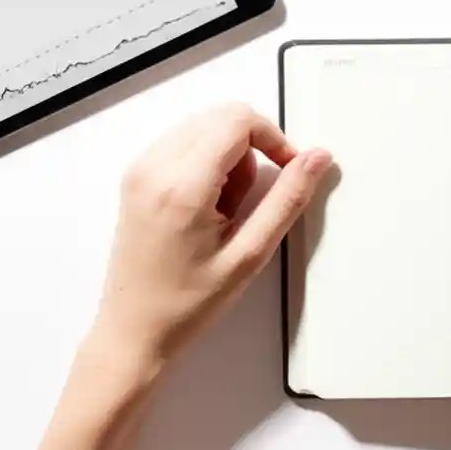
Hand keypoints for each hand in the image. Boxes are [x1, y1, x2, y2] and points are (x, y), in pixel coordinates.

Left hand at [39, 104, 330, 449]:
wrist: (133, 332)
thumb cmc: (191, 304)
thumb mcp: (250, 255)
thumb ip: (287, 199)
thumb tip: (317, 158)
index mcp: (182, 185)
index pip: (237, 121)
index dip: (274, 138)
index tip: (289, 172)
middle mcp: (153, 166)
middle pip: (221, 117)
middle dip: (251, 147)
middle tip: (251, 201)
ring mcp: (139, 168)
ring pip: (204, 127)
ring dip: (229, 155)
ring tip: (227, 210)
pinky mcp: (135, 176)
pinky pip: (183, 143)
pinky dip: (207, 161)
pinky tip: (208, 205)